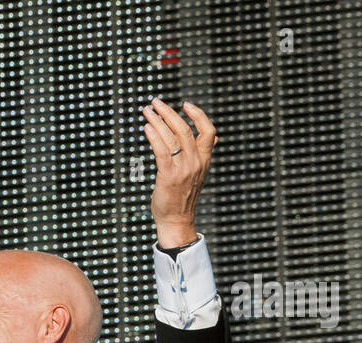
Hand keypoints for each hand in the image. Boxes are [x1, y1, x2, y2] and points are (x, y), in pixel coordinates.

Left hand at [142, 99, 216, 247]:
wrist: (177, 220)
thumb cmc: (183, 196)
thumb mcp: (198, 174)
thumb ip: (204, 155)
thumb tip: (215, 140)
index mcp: (204, 160)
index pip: (209, 131)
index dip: (198, 115)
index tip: (185, 104)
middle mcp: (196, 162)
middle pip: (184, 129)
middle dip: (168, 113)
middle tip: (155, 102)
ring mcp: (183, 169)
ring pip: (171, 137)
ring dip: (157, 121)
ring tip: (146, 111)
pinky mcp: (168, 176)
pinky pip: (161, 150)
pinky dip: (153, 136)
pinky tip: (146, 128)